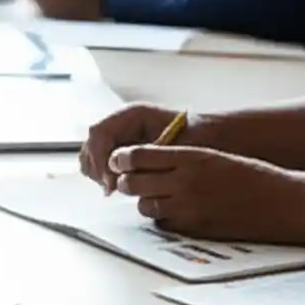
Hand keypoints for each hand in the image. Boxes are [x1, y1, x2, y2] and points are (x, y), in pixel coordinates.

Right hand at [82, 104, 206, 193]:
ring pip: (91, 151)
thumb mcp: (172, 149)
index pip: (100, 133)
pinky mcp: (121, 147)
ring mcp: (119, 134)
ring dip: (97, 171)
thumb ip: (144, 160)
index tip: (110, 182)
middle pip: (91, 143)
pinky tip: (116, 186)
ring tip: (113, 188)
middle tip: (111, 189)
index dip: (100, 158)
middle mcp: (121, 121)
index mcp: (132, 115)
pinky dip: (103, 173)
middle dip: (97, 167)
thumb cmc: (197, 140)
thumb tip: (120, 176)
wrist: (212, 137)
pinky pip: (100, 160)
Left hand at [110, 145, 304, 244]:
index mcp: (188, 157)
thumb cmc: (246, 175)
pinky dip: (162, 218)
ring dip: (144, 201)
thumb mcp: (208, 155)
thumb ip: (174, 158)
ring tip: (156, 197)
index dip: (121, 159)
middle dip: (127, 181)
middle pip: (133, 181)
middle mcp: (184, 181)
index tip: (116, 161)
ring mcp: (188, 207)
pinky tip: (172, 212)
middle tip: (129, 182)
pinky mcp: (194, 227)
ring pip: (144, 205)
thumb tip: (138, 161)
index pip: (137, 155)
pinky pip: (162, 223)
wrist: (278, 201)